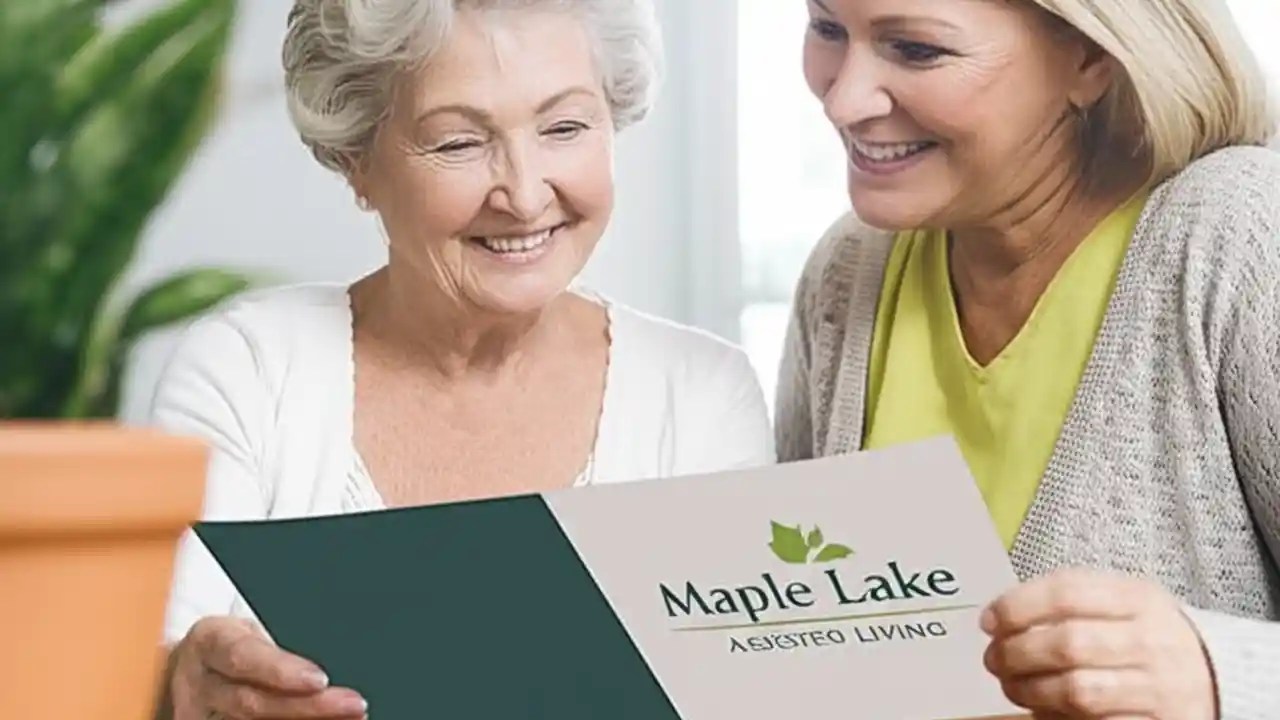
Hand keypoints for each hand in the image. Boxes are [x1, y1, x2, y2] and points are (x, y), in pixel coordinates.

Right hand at [167, 616, 367, 719]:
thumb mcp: (249, 632)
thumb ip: (279, 647)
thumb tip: (328, 669)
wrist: (190, 670)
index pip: (244, 657)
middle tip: (353, 705)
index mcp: (211, 641)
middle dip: (308, 707)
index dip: (281, 671)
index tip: (320, 679)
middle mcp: (200, 683)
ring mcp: (200, 715)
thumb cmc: (233, 646)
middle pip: (252, 702)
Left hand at [979, 568, 1216, 719]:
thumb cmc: (1146, 631)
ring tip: (1011, 685)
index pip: (1068, 593)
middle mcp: (1150, 641)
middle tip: (993, 659)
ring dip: (1030, 690)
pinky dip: (1058, 717)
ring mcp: (1157, 688)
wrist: (1216, 673)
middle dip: (1016, 653)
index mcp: (1138, 598)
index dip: (1017, 607)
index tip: (990, 621)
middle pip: (1068, 644)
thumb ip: (1068, 597)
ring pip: (1078, 691)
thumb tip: (999, 615)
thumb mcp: (1120, 597)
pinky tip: (1042, 709)